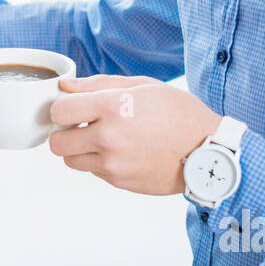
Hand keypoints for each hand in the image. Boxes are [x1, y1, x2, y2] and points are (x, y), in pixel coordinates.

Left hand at [47, 74, 220, 194]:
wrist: (208, 150)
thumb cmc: (179, 113)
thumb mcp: (142, 85)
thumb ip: (98, 84)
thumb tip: (65, 86)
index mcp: (113, 107)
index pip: (58, 111)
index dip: (61, 107)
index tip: (71, 107)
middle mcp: (109, 138)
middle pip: (57, 142)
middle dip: (64, 132)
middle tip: (79, 125)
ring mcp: (113, 164)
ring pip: (70, 161)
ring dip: (77, 150)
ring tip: (99, 139)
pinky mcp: (120, 181)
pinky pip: (93, 171)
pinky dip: (98, 162)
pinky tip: (120, 151)